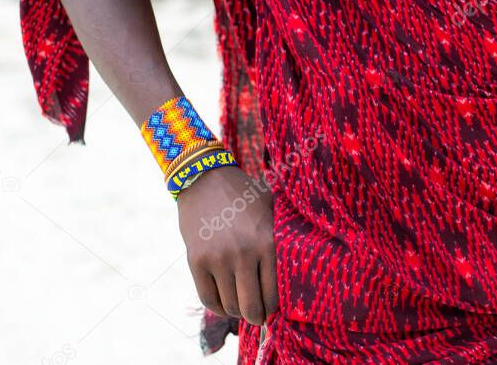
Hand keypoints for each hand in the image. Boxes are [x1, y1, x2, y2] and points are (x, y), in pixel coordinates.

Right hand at [177, 165, 277, 325]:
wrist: (205, 178)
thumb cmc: (246, 195)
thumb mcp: (272, 210)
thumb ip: (283, 239)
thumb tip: (300, 271)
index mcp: (268, 242)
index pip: (275, 294)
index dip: (275, 307)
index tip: (274, 307)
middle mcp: (244, 253)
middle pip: (252, 308)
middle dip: (257, 317)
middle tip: (258, 315)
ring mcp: (218, 259)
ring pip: (229, 306)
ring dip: (236, 311)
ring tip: (242, 305)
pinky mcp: (196, 261)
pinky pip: (207, 299)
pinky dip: (217, 307)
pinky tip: (224, 302)